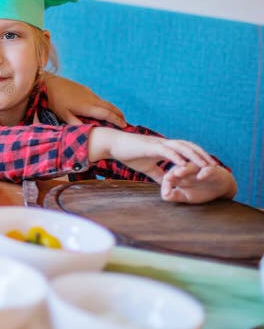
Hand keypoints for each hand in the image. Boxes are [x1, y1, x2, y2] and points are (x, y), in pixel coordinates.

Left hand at [45, 75, 125, 126]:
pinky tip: (102, 109)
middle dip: (119, 114)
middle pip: (110, 106)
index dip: (116, 120)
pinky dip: (104, 105)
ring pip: (104, 102)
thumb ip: (75, 124)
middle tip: (125, 123)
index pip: (106, 114)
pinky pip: (98, 98)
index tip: (124, 126)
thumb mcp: (63, 115)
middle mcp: (91, 98)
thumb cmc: (54, 100)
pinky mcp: (84, 89)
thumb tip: (88, 131)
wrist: (49, 82)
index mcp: (87, 106)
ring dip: (112, 109)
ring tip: (117, 117)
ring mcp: (88, 92)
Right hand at [88, 128, 217, 181]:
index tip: (208, 167)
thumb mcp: (147, 167)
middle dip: (202, 155)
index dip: (198, 157)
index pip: (186, 149)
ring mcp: (158, 143)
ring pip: (182, 147)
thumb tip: (168, 184)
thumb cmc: (128, 154)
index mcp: (165, 147)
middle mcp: (164, 143)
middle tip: (215, 166)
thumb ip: (158, 174)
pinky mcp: (151, 146)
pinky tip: (185, 164)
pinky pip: (167, 151)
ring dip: (194, 156)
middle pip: (189, 146)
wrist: (113, 145)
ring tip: (205, 165)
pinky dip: (177, 157)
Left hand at [160, 164, 236, 203]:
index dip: (166, 185)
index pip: (169, 178)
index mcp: (179, 175)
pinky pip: (207, 169)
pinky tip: (200, 176)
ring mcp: (199, 168)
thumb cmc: (201, 190)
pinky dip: (204, 172)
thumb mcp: (187, 196)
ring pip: (190, 167)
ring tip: (178, 173)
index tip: (165, 193)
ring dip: (184, 170)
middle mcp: (187, 169)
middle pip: (177, 169)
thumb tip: (164, 196)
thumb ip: (175, 195)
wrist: (221, 187)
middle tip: (166, 178)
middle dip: (171, 174)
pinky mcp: (212, 168)